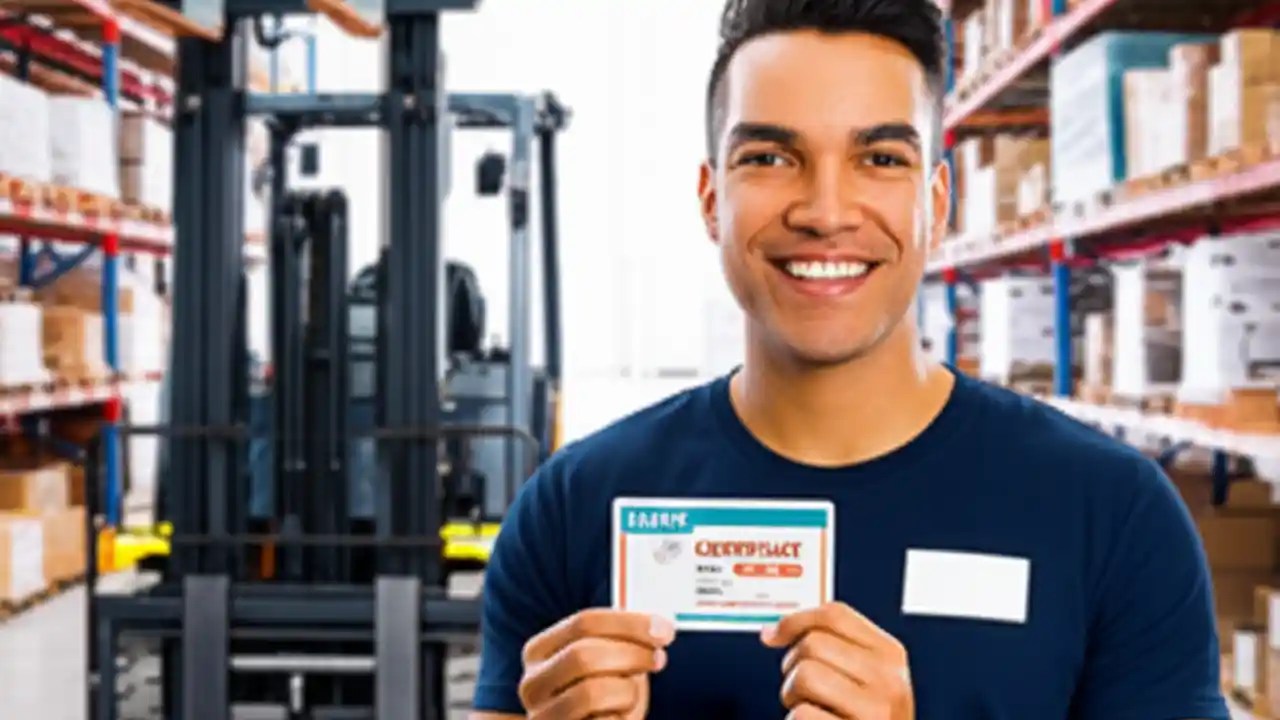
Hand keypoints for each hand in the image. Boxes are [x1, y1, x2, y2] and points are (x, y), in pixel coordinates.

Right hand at [517, 608, 675, 719]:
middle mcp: (531, 683)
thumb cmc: (606, 701)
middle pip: (584, 655)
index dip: (629, 623)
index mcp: (539, 651)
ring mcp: (541, 716)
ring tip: (630, 699)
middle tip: (659, 659)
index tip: (664, 629)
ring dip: (626, 693)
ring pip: (592, 692)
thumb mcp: (610, 664)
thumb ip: (624, 641)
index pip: (583, 623)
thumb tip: (658, 627)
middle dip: (631, 654)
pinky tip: (618, 718)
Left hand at [762, 602, 913, 719]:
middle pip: (813, 643)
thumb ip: (834, 648)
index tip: (773, 634)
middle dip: (793, 667)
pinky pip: (802, 715)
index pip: (835, 614)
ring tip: (811, 711)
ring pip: (805, 674)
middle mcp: (888, 681)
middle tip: (805, 692)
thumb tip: (774, 631)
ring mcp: (875, 712)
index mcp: (891, 656)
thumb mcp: (865, 679)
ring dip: (793, 697)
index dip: (795, 620)